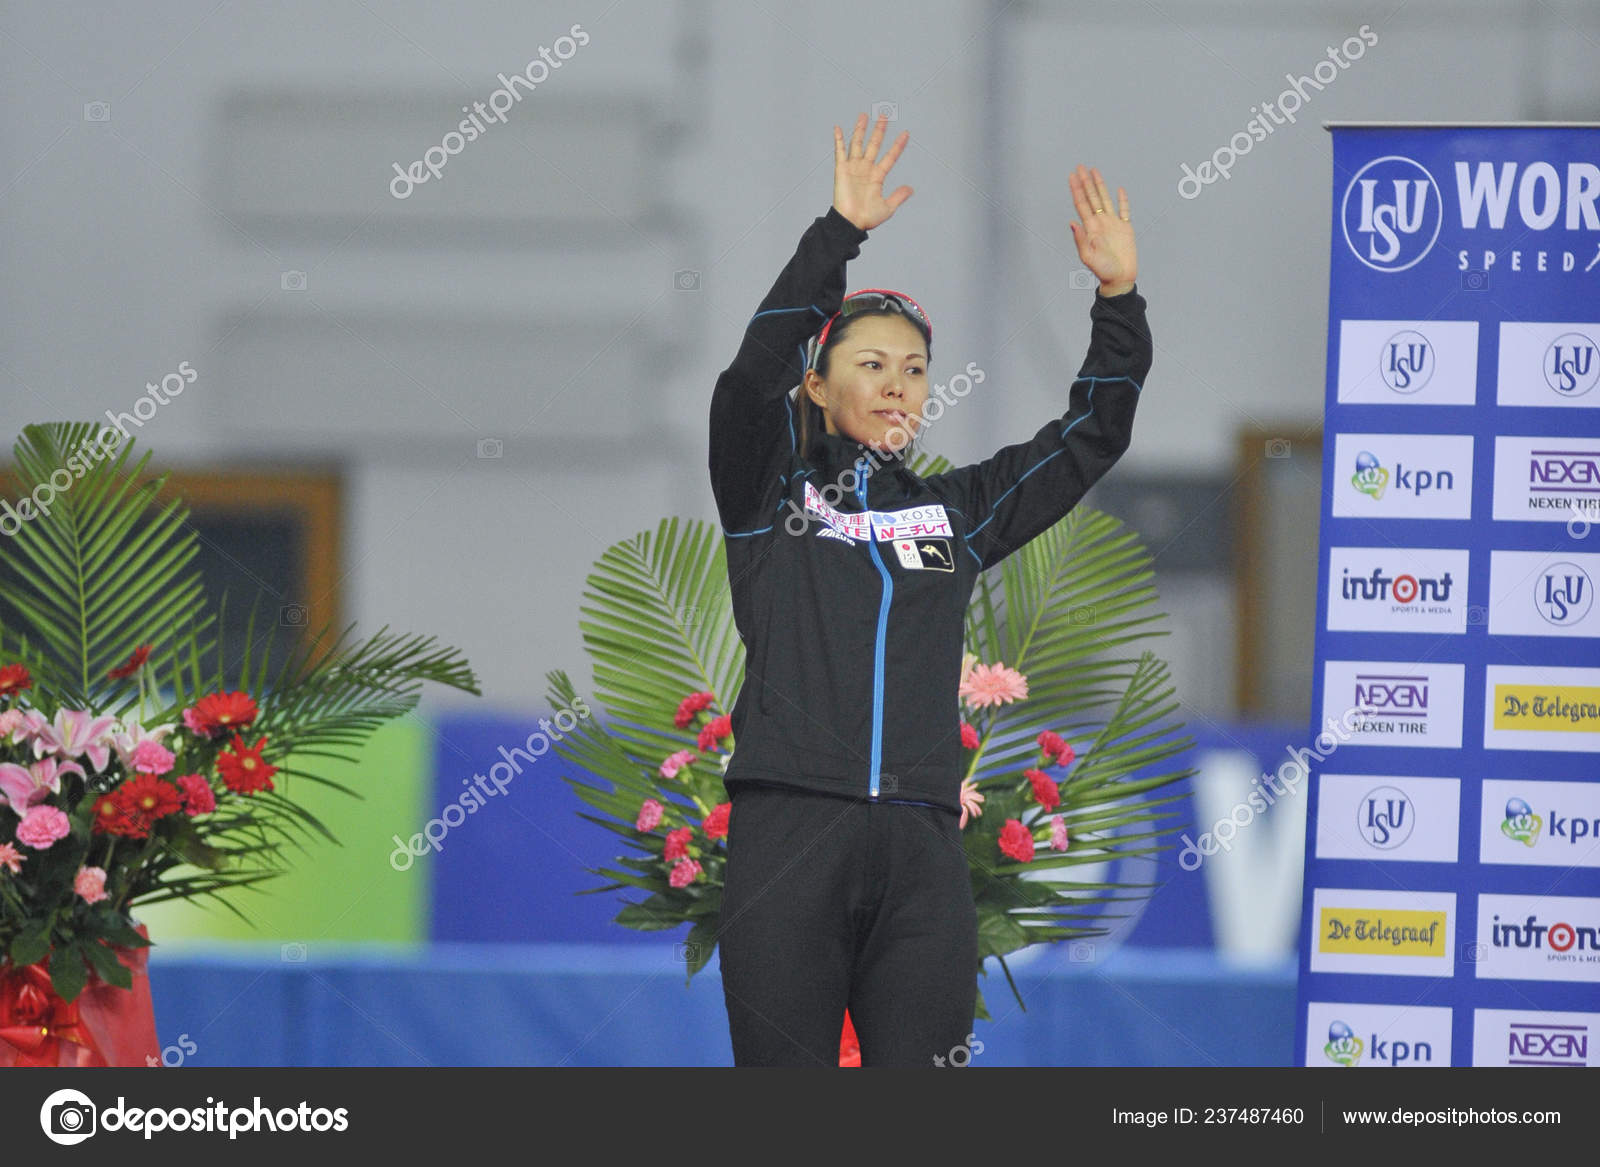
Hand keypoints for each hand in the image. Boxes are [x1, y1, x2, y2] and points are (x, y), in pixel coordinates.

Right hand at [832, 112, 912, 231]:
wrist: (850, 222)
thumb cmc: (867, 218)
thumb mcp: (888, 207)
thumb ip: (898, 196)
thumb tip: (911, 189)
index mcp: (877, 177)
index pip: (890, 157)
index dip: (898, 145)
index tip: (906, 134)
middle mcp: (866, 169)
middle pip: (874, 144)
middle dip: (879, 130)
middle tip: (884, 115)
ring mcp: (853, 168)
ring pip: (858, 143)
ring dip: (861, 129)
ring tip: (864, 115)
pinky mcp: (841, 169)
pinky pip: (840, 151)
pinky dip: (839, 140)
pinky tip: (838, 128)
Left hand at [1068, 165, 1136, 294]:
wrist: (1119, 278)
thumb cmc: (1102, 270)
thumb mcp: (1088, 257)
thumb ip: (1081, 240)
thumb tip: (1073, 223)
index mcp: (1090, 228)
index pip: (1081, 204)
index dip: (1077, 190)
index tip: (1072, 176)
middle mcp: (1100, 223)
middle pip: (1091, 197)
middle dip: (1085, 182)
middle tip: (1080, 167)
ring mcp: (1113, 224)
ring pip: (1105, 199)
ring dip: (1099, 185)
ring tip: (1094, 171)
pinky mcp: (1126, 228)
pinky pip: (1124, 210)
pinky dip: (1122, 200)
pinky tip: (1119, 189)